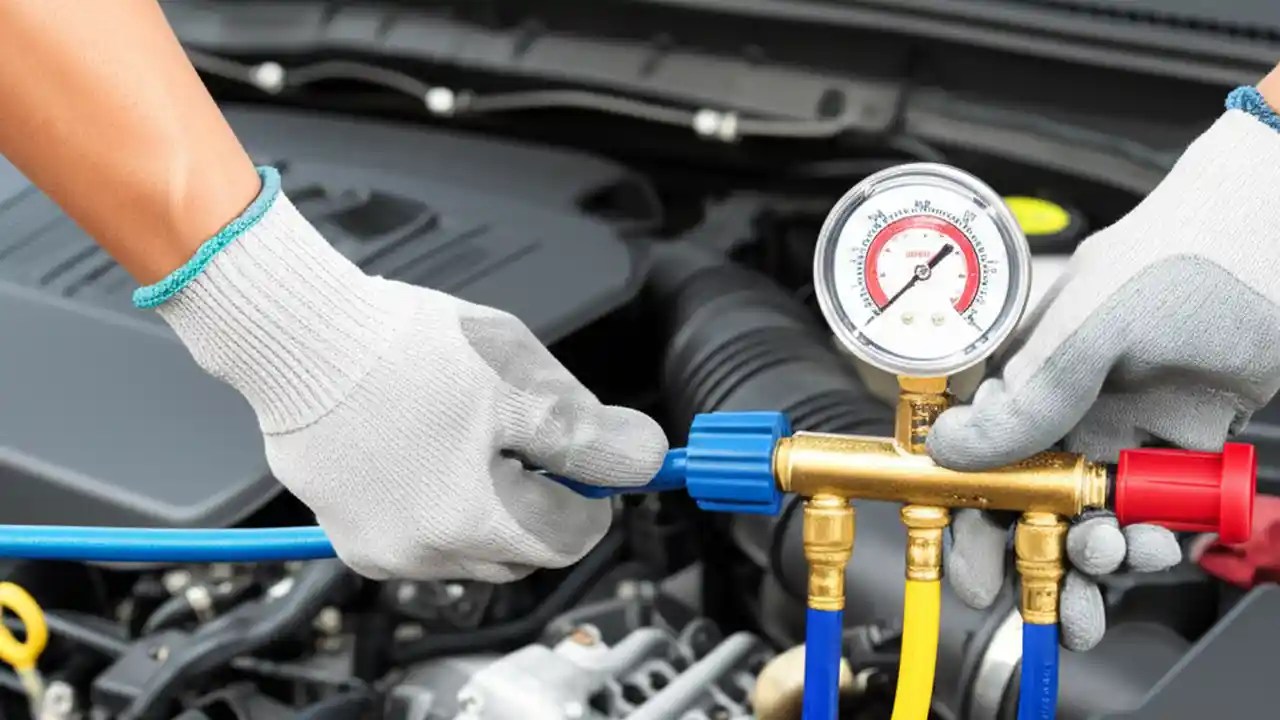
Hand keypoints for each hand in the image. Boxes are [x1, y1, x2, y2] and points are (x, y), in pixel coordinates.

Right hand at [147, 170, 668, 581]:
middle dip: (540, 503)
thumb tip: (644, 460)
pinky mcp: (349, 538)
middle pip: (525, 552)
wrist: (300, 335)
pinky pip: (421, 541)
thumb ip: (591, 434)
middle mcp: (427, 553)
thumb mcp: (521, 378)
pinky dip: (439, 510)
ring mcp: (383, 551)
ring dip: (489, 510)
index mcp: (478, 519)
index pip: (575, 539)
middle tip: (525, 439)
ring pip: (473, 550)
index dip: (592, 493)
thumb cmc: (402, 348)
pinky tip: (428, 455)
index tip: (585, 460)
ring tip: (468, 438)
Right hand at [927, 106, 1279, 649]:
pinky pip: (1150, 515)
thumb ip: (1030, 392)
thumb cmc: (1189, 253)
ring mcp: (1119, 428)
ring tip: (1123, 554)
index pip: (972, 458)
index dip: (966, 521)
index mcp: (1022, 371)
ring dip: (1099, 556)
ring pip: (1088, 518)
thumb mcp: (1096, 323)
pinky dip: (1153, 542)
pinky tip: (1162, 542)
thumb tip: (951, 449)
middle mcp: (1062, 406)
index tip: (976, 574)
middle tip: (1051, 597)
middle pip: (1026, 503)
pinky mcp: (1175, 448)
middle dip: (1033, 559)